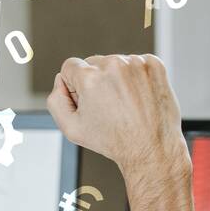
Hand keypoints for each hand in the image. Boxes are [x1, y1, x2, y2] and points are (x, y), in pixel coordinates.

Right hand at [45, 54, 194, 210]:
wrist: (151, 148)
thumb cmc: (114, 141)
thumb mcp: (71, 129)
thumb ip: (55, 100)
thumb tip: (60, 81)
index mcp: (90, 78)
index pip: (70, 66)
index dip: (74, 86)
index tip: (87, 101)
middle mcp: (113, 65)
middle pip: (93, 63)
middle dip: (95, 81)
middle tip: (107, 107)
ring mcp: (136, 63)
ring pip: (115, 63)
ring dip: (116, 79)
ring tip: (124, 104)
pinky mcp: (154, 65)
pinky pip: (136, 64)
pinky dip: (135, 78)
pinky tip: (137, 97)